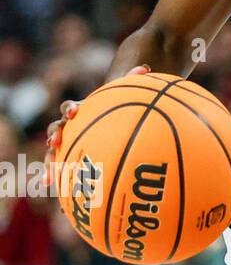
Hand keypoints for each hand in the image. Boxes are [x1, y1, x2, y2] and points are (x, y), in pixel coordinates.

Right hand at [45, 65, 150, 193]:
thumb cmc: (117, 105)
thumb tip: (145, 67)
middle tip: (54, 141)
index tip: (75, 112)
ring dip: (50, 162)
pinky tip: (60, 196)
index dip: (70, 109)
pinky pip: (64, 169)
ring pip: (54, 152)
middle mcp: (70, 126)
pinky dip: (61, 179)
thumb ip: (132, 81)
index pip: (70, 108)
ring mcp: (68, 142)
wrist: (108, 116)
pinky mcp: (71, 157)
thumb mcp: (123, 94)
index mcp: (81, 111)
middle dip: (54, 135)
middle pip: (56, 129)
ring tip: (50, 176)